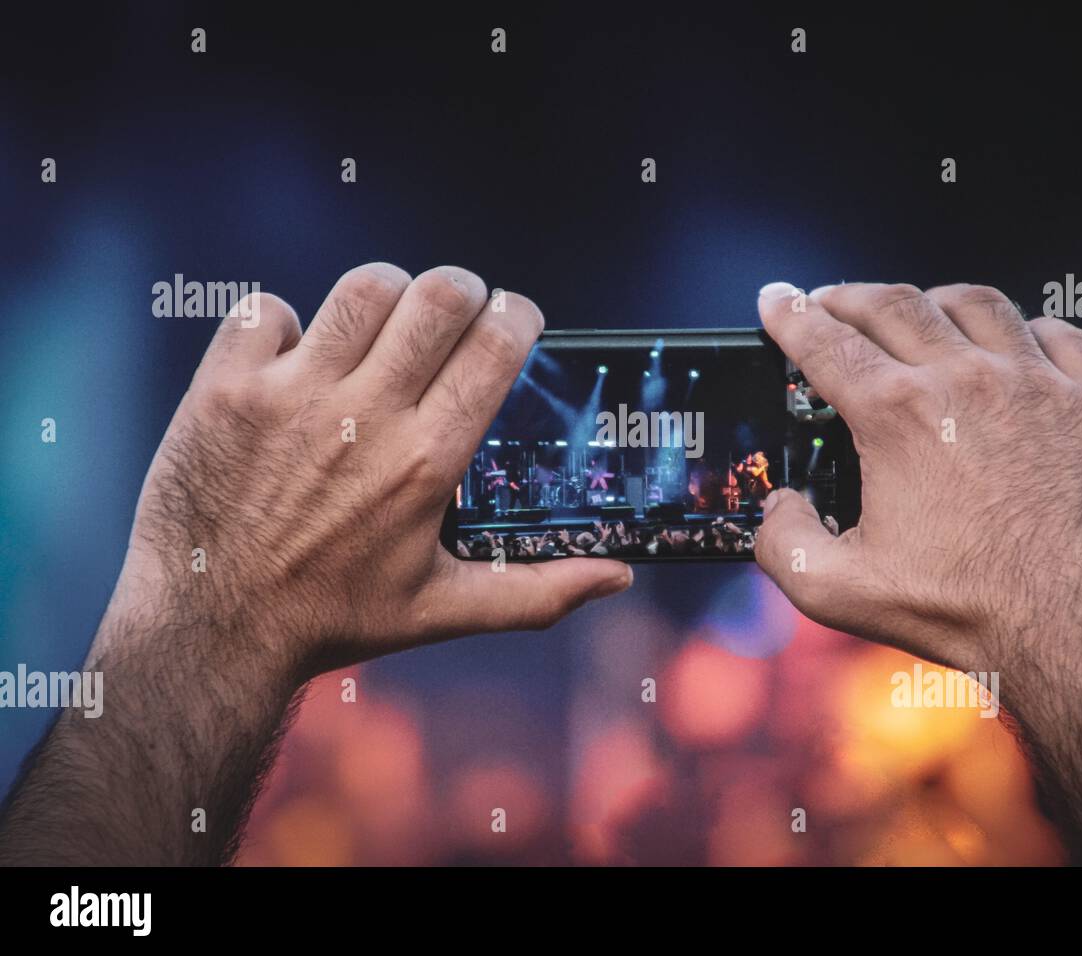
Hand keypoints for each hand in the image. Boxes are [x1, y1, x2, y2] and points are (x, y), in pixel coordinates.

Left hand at [107, 263, 630, 680]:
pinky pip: (266, 310)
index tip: (514, 317)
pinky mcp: (227, 389)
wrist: (210, 632)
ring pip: (363, 288)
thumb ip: (538, 592)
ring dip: (385, 294)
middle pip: (439, 295)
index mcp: (427, 461)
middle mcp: (365, 417)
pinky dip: (283, 323)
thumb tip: (619, 578)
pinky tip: (292, 358)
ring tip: (382, 323)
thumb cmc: (331, 620)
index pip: (495, 345)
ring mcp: (291, 396)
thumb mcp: (442, 611)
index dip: (516, 314)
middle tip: (454, 310)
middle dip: (461, 290)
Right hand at [755, 281, 1081, 672]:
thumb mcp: (836, 591)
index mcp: (897, 416)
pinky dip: (1025, 330)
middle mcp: (965, 380)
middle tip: (830, 302)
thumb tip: (779, 504)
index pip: (826, 342)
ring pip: (976, 305)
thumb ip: (782, 543)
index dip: (789, 314)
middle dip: (848, 297)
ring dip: (932, 302)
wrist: (1069, 630)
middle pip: (893, 306)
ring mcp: (1039, 384)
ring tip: (916, 314)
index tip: (775, 298)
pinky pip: (1058, 335)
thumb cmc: (955, 610)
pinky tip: (1010, 346)